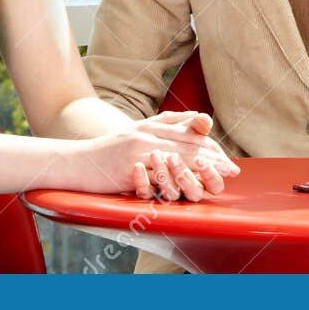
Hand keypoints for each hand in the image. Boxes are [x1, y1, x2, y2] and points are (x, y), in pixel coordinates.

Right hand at [80, 111, 241, 199]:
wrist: (76, 162)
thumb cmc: (106, 153)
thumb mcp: (136, 133)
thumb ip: (163, 126)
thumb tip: (193, 123)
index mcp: (152, 126)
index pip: (188, 135)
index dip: (210, 147)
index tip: (227, 160)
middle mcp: (148, 133)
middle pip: (187, 144)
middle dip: (213, 158)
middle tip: (232, 170)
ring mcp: (139, 146)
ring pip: (177, 155)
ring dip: (201, 167)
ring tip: (218, 178)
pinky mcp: (130, 162)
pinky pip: (157, 171)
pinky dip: (176, 179)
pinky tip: (189, 186)